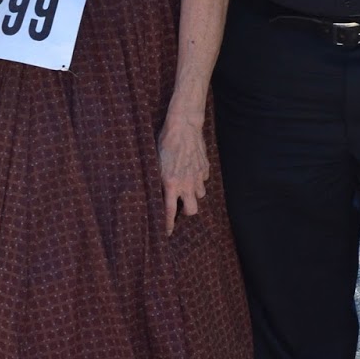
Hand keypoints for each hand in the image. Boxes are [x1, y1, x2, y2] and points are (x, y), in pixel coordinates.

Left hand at [158, 109, 209, 235]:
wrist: (183, 126)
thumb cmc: (165, 142)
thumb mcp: (155, 163)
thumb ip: (157, 180)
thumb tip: (155, 192)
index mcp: (170, 184)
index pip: (169, 212)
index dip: (168, 225)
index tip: (167, 232)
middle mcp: (186, 184)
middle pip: (192, 211)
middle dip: (186, 211)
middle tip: (180, 205)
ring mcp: (198, 176)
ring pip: (200, 195)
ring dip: (193, 194)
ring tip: (186, 186)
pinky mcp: (205, 167)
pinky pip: (204, 179)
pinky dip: (198, 179)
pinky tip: (191, 170)